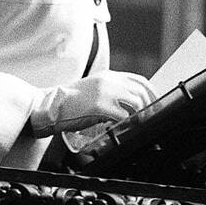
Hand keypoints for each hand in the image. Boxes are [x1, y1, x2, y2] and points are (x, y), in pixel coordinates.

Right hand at [27, 71, 157, 137]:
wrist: (49, 106)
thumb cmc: (69, 102)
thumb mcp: (93, 90)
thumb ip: (111, 92)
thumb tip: (130, 106)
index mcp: (108, 76)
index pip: (139, 80)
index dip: (152, 92)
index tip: (156, 104)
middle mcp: (109, 81)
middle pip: (141, 92)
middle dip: (150, 106)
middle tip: (151, 119)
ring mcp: (105, 92)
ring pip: (136, 103)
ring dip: (140, 116)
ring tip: (137, 125)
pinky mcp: (100, 105)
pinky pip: (123, 116)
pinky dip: (127, 123)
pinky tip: (125, 128)